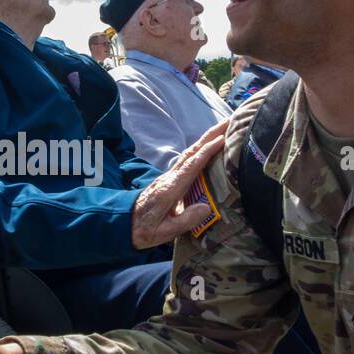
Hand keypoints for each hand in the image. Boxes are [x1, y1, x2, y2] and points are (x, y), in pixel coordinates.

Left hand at [131, 120, 228, 249]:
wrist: (123, 225)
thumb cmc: (144, 230)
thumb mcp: (164, 232)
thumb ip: (185, 220)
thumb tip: (207, 207)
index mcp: (170, 190)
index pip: (191, 166)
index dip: (207, 152)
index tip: (222, 139)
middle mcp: (170, 178)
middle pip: (191, 152)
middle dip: (210, 135)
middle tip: (230, 121)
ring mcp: (169, 177)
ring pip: (189, 153)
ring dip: (206, 139)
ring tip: (225, 129)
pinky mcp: (170, 180)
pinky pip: (188, 160)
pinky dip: (201, 149)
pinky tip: (210, 146)